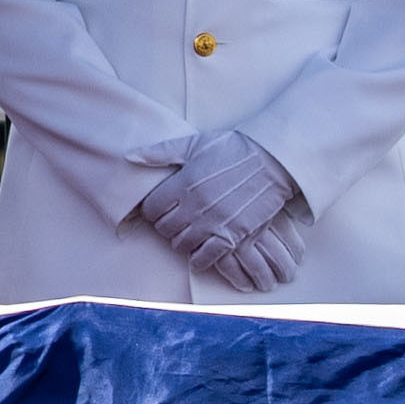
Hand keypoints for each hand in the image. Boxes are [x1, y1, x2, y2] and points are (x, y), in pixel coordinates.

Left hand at [134, 132, 307, 293]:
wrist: (274, 160)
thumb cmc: (234, 148)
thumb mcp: (195, 144)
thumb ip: (160, 152)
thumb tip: (130, 156)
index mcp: (183, 183)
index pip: (151, 209)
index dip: (153, 211)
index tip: (160, 210)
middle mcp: (195, 204)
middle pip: (164, 228)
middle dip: (166, 227)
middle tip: (174, 223)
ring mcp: (214, 221)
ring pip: (182, 244)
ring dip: (181, 243)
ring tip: (187, 236)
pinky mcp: (234, 233)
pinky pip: (208, 256)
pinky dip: (200, 259)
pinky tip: (200, 256)